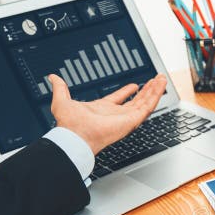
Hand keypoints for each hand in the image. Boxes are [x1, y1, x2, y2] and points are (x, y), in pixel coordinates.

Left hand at [49, 73, 166, 154]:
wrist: (75, 136)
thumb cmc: (69, 125)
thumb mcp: (62, 100)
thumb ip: (60, 88)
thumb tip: (53, 78)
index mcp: (103, 110)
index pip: (119, 99)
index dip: (127, 91)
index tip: (134, 85)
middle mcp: (117, 115)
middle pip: (136, 100)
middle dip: (146, 90)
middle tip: (154, 80)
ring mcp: (126, 117)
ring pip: (145, 102)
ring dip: (155, 90)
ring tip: (161, 79)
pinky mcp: (132, 120)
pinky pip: (148, 106)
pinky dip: (156, 95)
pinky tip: (160, 85)